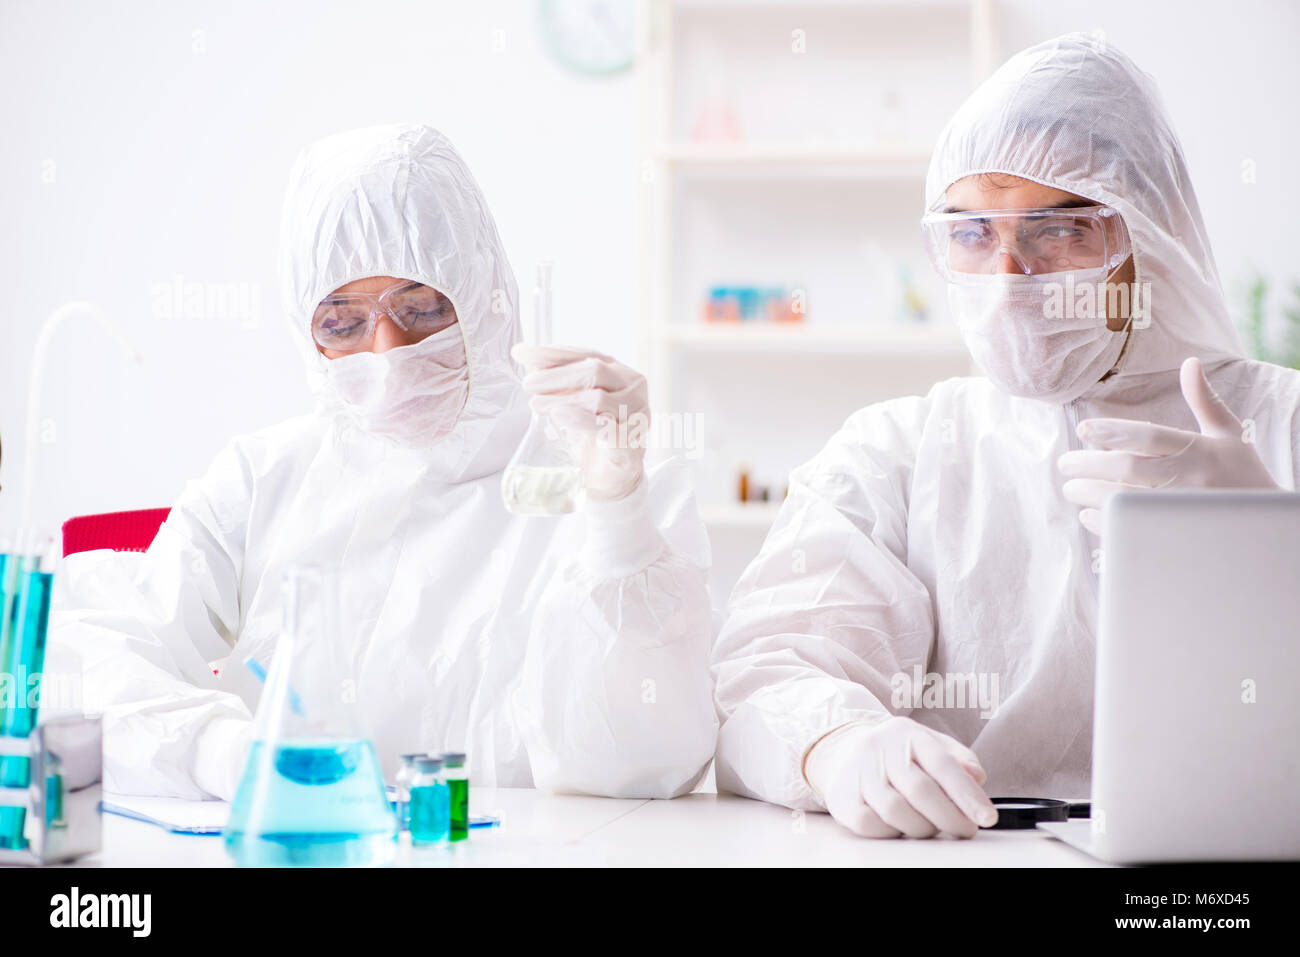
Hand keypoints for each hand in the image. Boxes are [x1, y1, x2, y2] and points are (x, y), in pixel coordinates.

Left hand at [512, 344, 648, 501]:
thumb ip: (558, 381)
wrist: (613, 474)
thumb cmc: (594, 433)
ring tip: (536, 404)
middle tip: (528, 384)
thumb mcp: (574, 401)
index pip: (587, 354)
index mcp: (620, 372)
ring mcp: (637, 413)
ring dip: (561, 399)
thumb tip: (527, 357)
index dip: (552, 352)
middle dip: (555, 376)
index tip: (521, 353)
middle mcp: (633, 388)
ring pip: (597, 398)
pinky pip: (606, 428)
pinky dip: (581, 420)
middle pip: (594, 371)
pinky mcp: (631, 441)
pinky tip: (560, 416)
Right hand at [804, 716, 996, 838]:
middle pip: (920, 790)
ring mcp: (855, 771)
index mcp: (906, 733)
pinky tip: (900, 826)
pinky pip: (871, 825)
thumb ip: (959, 760)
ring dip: (922, 828)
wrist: (844, 752)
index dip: (967, 794)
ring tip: (930, 826)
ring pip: (896, 811)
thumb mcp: (931, 746)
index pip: (942, 763)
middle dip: (950, 817)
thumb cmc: (898, 754)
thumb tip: (976, 778)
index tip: (987, 818)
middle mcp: (878, 747)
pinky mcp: (840, 798)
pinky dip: (892, 832)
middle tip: (965, 830)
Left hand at [1059, 357, 1277, 533]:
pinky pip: (1131, 529)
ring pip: (1124, 500)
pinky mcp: (1174, 536)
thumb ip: (1203, 400)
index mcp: (1199, 450)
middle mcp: (1189, 479)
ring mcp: (1180, 510)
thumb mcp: (1229, 433)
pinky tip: (1089, 514)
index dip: (1114, 431)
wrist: (1265, 525)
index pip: (1149, 436)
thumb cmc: (1242, 472)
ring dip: (1091, 494)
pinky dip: (1106, 522)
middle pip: (1129, 468)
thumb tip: (1189, 363)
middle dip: (1090, 465)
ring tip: (1071, 488)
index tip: (1084, 429)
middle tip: (1064, 463)